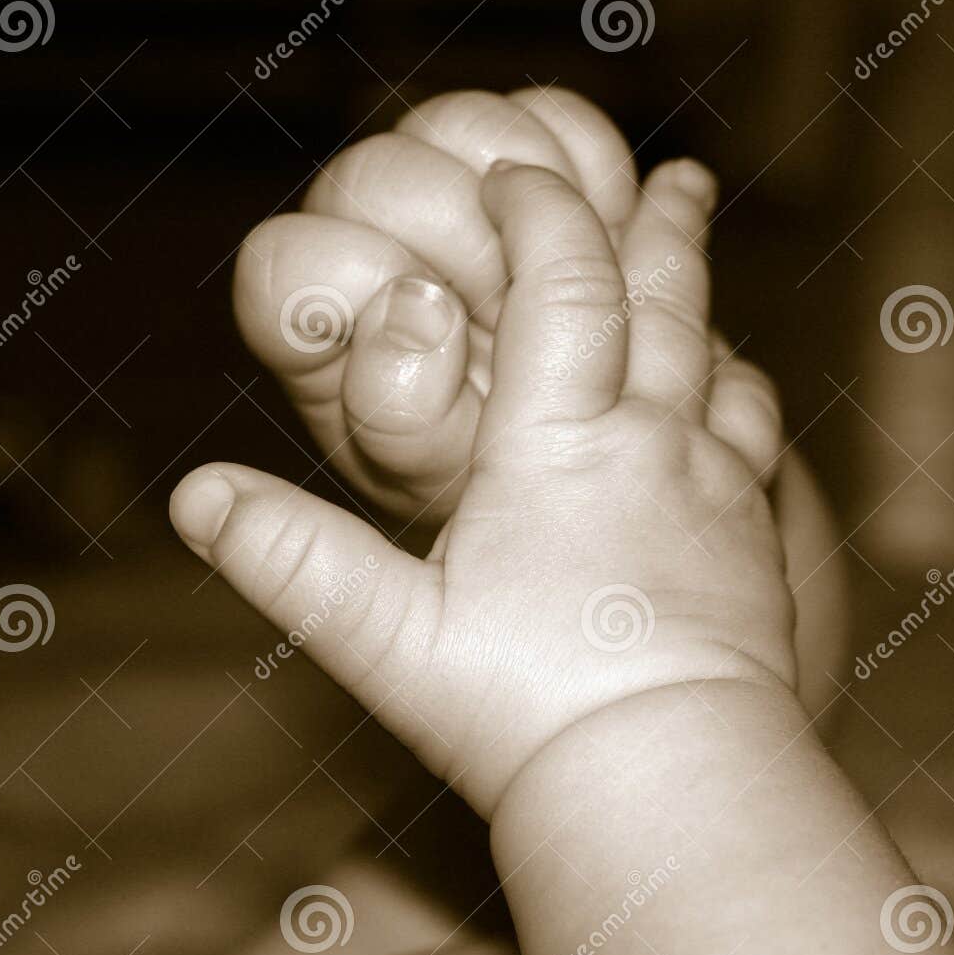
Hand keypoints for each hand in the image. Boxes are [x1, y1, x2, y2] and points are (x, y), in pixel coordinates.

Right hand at [231, 88, 846, 724]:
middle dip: (656, 227)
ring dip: (706, 297)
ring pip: (718, 358)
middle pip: (663, 300)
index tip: (517, 174)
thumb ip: (297, 561)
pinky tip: (735, 392)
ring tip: (707, 265)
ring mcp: (716, 488)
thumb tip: (199, 498)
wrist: (670, 780)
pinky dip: (738, 389)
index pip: (562, 286)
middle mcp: (652, 442)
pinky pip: (753, 436)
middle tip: (671, 173)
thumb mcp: (391, 639)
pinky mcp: (754, 540)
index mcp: (560, 443)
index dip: (541, 214)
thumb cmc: (527, 713)